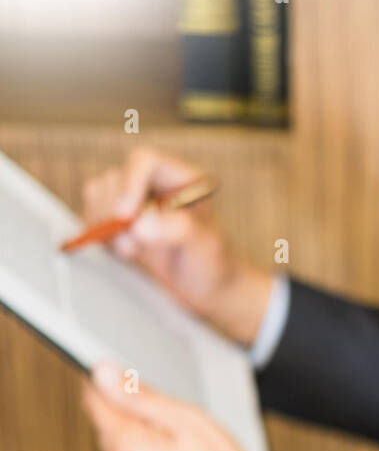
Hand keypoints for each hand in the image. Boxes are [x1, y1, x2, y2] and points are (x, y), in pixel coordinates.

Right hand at [81, 148, 273, 345]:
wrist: (207, 289)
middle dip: (115, 212)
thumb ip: (178, 230)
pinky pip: (93, 214)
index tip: (127, 216)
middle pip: (116, 178)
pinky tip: (124, 253)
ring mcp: (135, 202)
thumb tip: (140, 225)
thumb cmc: (214, 263)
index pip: (145, 161)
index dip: (130, 184)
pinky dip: (98, 232)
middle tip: (133, 245)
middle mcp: (155, 184)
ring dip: (104, 222)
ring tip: (132, 251)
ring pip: (99, 193)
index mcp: (180, 177)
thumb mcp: (204, 245)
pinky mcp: (120, 222)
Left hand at [82, 362, 291, 450]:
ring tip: (177, 449)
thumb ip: (138, 396)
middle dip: (129, 415)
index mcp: (128, 450)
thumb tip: (102, 374)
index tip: (128, 380)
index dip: (108, 384)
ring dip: (136, 438)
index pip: (94, 401)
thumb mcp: (186, 420)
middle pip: (104, 425)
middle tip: (171, 423)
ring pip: (114, 447)